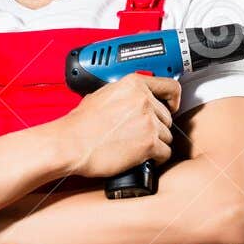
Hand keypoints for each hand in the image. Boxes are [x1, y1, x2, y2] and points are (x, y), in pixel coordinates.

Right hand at [52, 74, 179, 178]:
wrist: (70, 144)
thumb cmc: (80, 125)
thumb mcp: (101, 95)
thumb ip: (124, 95)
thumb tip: (133, 101)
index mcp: (133, 84)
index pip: (170, 87)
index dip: (173, 99)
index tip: (171, 107)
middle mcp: (144, 100)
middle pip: (167, 117)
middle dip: (156, 128)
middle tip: (140, 135)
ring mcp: (148, 122)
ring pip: (167, 136)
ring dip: (155, 144)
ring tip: (136, 148)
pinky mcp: (149, 143)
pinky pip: (165, 153)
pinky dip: (156, 159)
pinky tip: (142, 158)